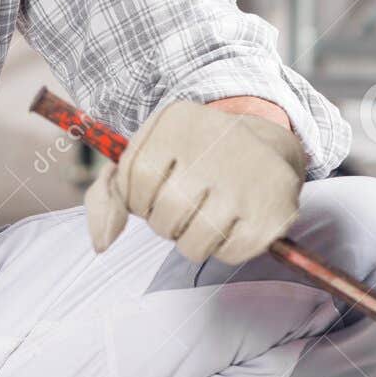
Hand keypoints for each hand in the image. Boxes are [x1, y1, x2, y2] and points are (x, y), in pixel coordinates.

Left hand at [84, 100, 305, 263]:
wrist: (265, 146)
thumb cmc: (192, 157)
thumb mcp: (147, 154)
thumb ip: (109, 193)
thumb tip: (101, 243)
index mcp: (178, 121)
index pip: (135, 178)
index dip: (139, 197)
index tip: (156, 188)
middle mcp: (216, 143)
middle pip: (163, 215)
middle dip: (165, 221)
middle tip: (184, 204)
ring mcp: (248, 179)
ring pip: (193, 243)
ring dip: (192, 239)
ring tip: (206, 214)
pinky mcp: (274, 212)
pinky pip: (228, 255)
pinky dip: (224, 248)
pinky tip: (232, 222)